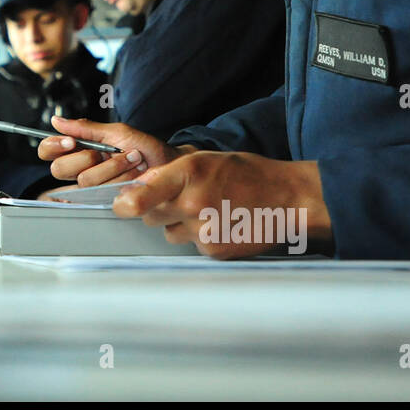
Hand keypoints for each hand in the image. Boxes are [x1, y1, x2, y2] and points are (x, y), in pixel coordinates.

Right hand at [37, 116, 192, 186]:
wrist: (170, 165)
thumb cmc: (146, 148)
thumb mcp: (117, 132)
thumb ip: (86, 128)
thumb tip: (57, 121)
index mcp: (80, 149)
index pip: (49, 150)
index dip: (53, 146)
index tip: (71, 141)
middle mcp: (82, 168)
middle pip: (59, 169)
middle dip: (85, 157)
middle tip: (105, 151)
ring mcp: (94, 187)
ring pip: (84, 180)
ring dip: (112, 166)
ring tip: (130, 159)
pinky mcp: (107, 200)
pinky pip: (101, 192)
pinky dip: (120, 179)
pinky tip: (131, 174)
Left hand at [113, 151, 331, 256]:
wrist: (288, 199)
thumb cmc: (248, 174)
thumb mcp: (206, 159)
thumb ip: (170, 173)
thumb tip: (138, 187)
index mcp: (188, 173)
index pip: (139, 199)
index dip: (123, 204)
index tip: (121, 205)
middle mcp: (192, 203)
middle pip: (149, 216)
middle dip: (157, 209)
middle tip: (182, 201)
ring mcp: (203, 230)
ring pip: (169, 233)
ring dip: (179, 225)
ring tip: (208, 212)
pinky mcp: (214, 250)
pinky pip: (191, 246)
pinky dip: (200, 237)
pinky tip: (222, 224)